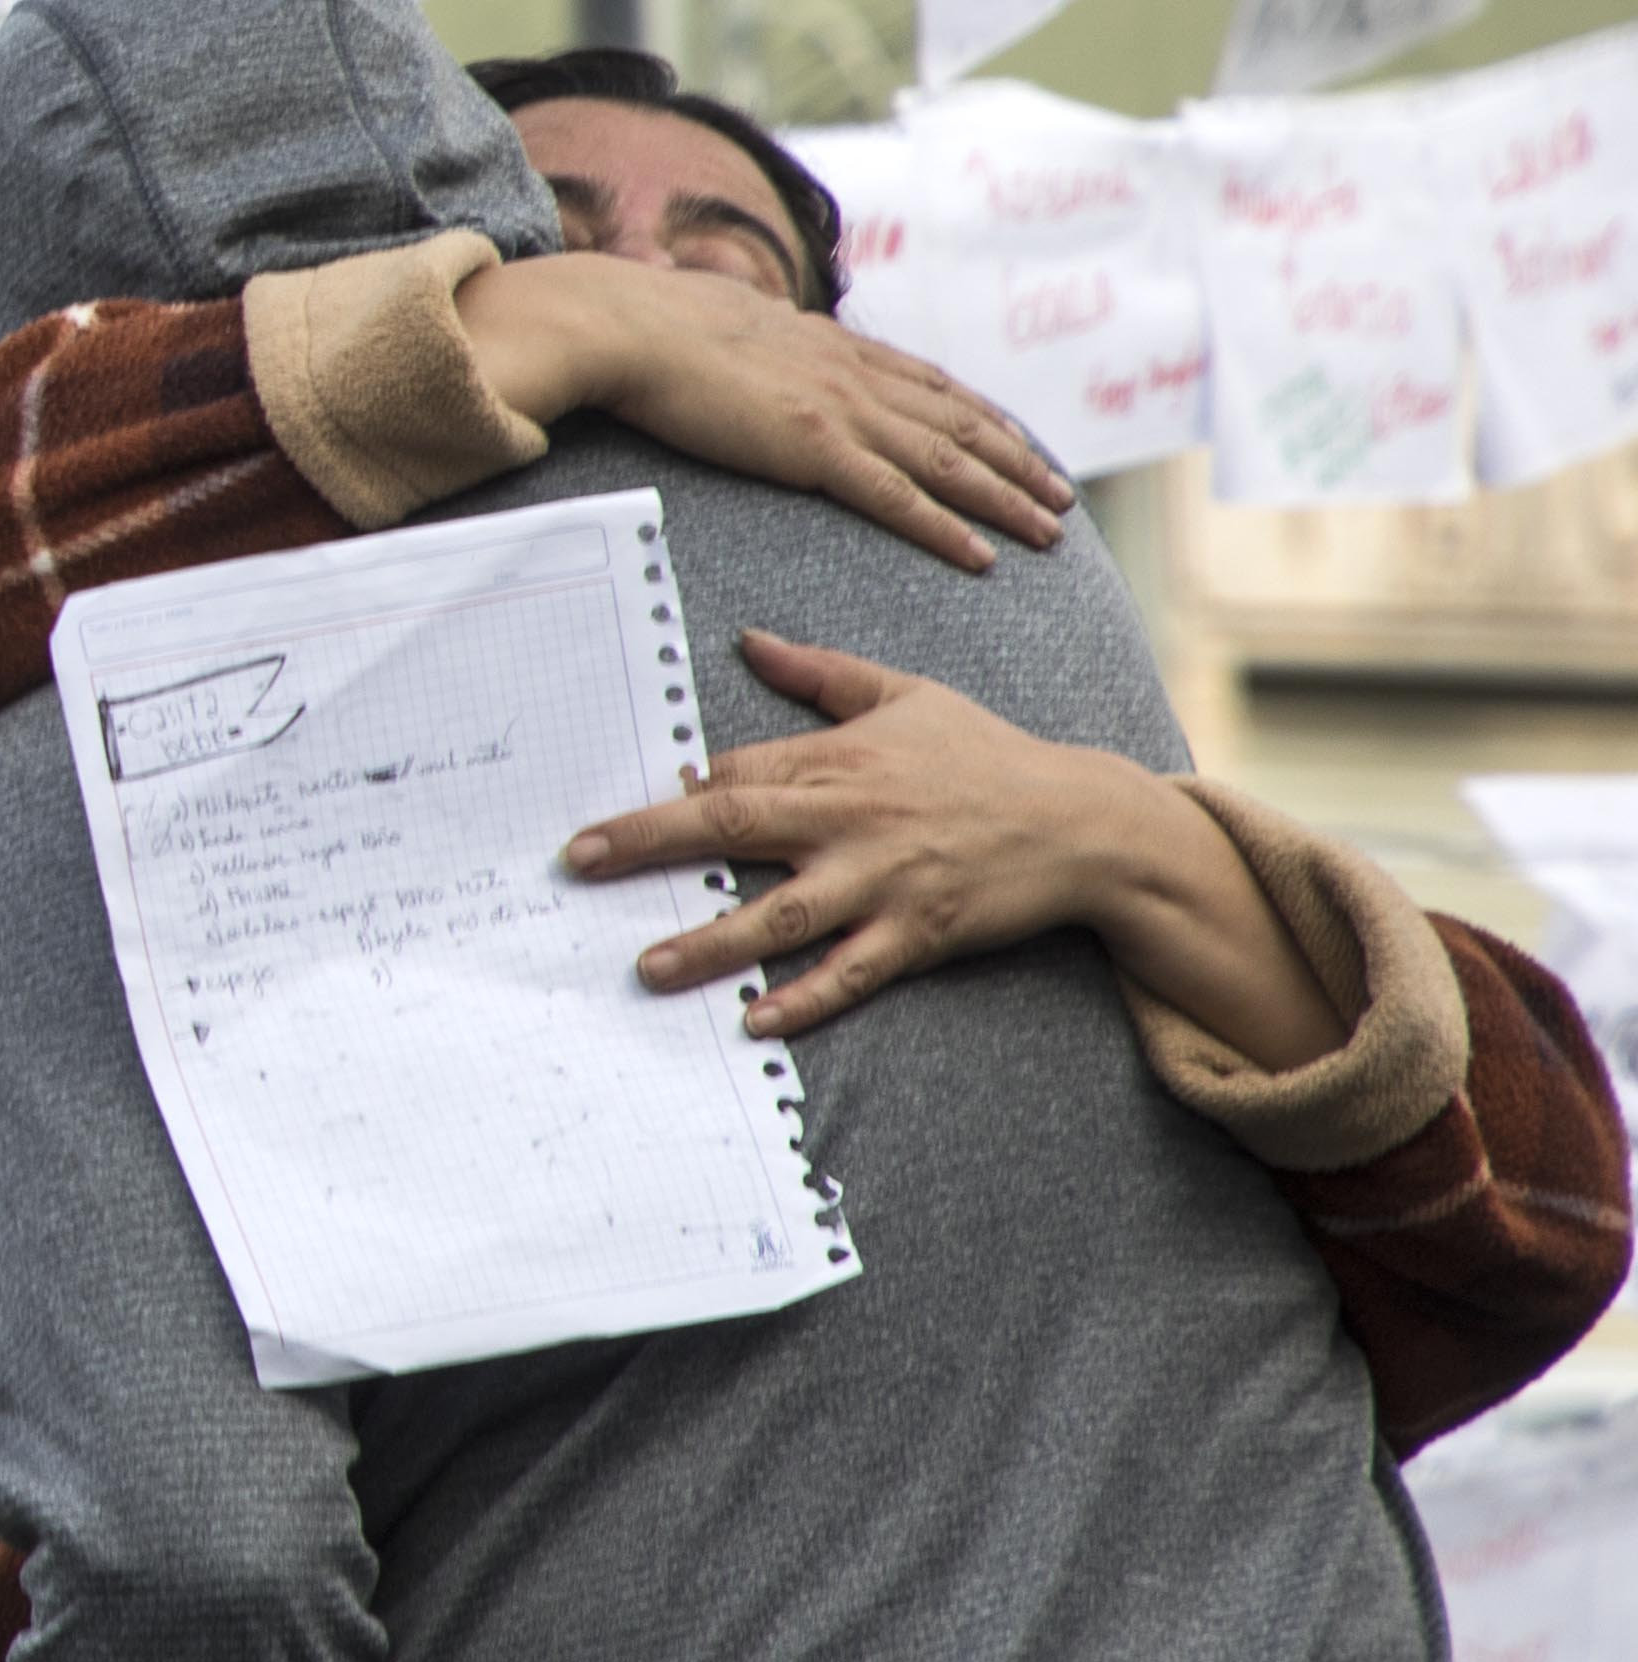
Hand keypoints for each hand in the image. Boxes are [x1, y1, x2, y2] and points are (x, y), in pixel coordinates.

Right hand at [458, 253, 1069, 572]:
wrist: (624, 325)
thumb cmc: (648, 321)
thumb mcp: (716, 311)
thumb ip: (745, 322)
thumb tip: (734, 312)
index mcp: (827, 342)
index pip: (923, 381)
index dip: (976, 411)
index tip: (1011, 435)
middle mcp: (850, 372)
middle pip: (956, 421)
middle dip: (1015, 459)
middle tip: (1059, 494)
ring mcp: (839, 408)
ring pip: (948, 461)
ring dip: (1005, 496)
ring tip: (1048, 528)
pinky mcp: (815, 447)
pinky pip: (899, 498)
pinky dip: (947, 528)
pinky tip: (983, 556)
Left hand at [563, 634, 1343, 1072]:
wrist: (1082, 821)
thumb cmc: (986, 755)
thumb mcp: (906, 694)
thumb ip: (821, 673)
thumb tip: (748, 641)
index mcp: (839, 759)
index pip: (735, 773)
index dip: (674, 792)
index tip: (614, 817)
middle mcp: (850, 818)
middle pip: (733, 825)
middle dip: (651, 843)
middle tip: (580, 861)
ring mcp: (882, 880)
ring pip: (781, 914)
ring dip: (711, 941)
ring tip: (647, 966)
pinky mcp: (918, 933)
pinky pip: (851, 973)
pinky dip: (804, 998)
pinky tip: (755, 1020)